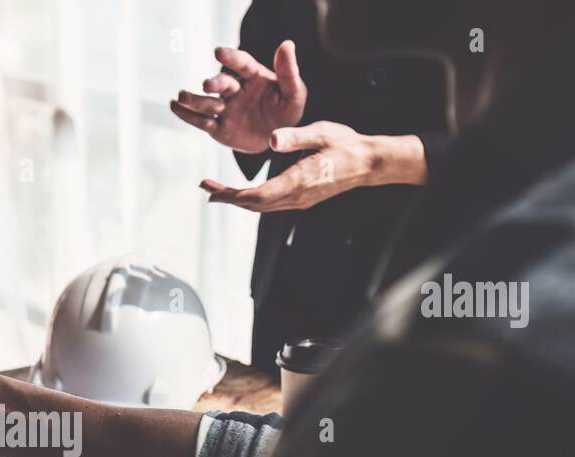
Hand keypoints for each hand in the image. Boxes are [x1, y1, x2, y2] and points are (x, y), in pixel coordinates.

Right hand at [170, 41, 305, 153]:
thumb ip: (288, 71)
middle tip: (207, 85)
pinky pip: (202, 122)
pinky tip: (175, 107)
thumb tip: (287, 44)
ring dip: (195, 100)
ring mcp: (226, 109)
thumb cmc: (287, 111)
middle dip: (214, 83)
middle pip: (222, 83)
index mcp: (255, 77)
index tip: (219, 53)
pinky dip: (188, 116)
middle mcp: (237, 90)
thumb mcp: (295, 93)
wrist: (278, 139)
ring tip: (182, 98)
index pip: (242, 64)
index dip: (231, 58)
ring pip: (208, 103)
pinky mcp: (219, 128)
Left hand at [199, 122, 427, 211]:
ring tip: (216, 189)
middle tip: (205, 186)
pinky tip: (242, 191)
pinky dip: (251, 199)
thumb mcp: (321, 132)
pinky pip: (270, 203)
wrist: (368, 163)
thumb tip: (273, 139)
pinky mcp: (301, 198)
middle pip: (254, 204)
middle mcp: (296, 197)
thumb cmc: (346, 144)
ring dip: (237, 199)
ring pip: (261, 206)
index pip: (258, 195)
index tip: (211, 190)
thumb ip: (296, 136)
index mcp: (298, 181)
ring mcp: (298, 200)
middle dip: (228, 196)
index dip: (232, 195)